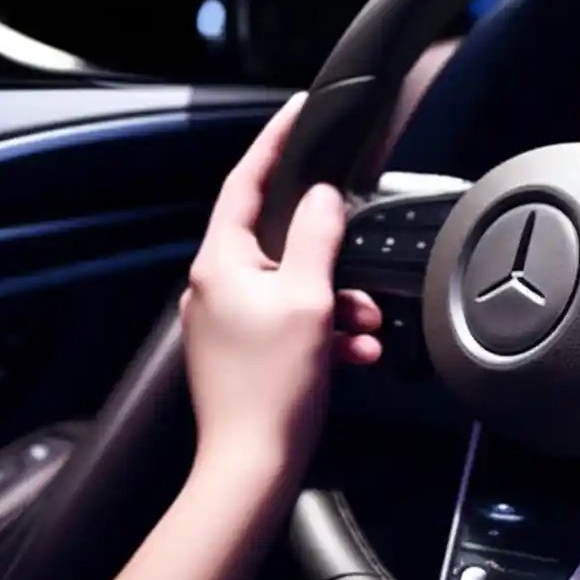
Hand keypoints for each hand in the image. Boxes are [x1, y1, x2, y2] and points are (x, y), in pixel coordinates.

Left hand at [180, 93, 382, 482]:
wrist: (253, 465)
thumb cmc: (273, 388)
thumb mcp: (306, 300)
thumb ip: (316, 238)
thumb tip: (323, 198)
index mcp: (220, 264)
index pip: (245, 183)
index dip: (275, 144)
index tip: (300, 115)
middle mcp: (217, 287)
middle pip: (282, 243)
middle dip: (333, 258)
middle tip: (362, 273)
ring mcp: (229, 321)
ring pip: (296, 288)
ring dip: (338, 303)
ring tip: (362, 330)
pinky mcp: (246, 352)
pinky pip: (295, 323)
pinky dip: (327, 332)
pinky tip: (353, 353)